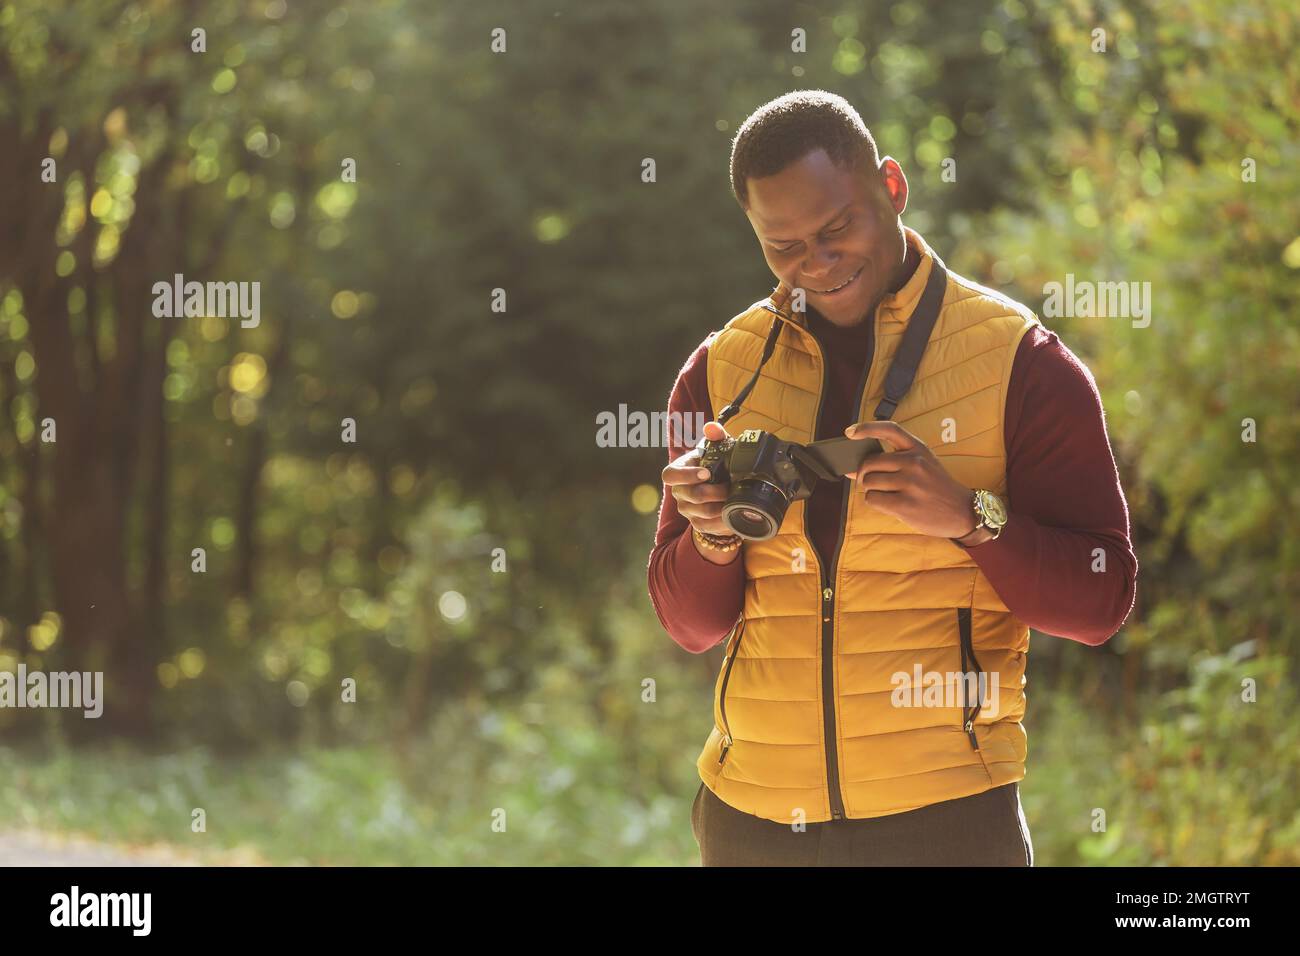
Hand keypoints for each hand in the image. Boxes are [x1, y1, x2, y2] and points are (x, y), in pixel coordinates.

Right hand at [661, 421, 739, 563]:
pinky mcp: (697, 524)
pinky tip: (734, 513)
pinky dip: (724, 520)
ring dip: (721, 506)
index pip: (670, 475)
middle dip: (714, 491)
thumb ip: (715, 436)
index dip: (686, 475)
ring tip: (735, 499)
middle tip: (730, 486)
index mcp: (678, 472)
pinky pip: (709, 527)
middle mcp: (679, 492)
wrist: (721, 487)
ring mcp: (687, 510)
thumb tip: (712, 427)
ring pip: (703, 513)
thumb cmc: (717, 465)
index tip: (706, 472)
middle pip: (692, 495)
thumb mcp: (717, 449)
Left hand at [841, 420, 979, 539]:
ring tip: (888, 495)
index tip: (850, 432)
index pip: (889, 429)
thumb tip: (850, 469)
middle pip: (868, 463)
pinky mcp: (905, 505)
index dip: (867, 428)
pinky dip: (875, 502)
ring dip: (871, 490)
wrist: (963, 511)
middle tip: (869, 482)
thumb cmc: (936, 488)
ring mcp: (910, 483)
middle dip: (863, 475)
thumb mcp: (922, 465)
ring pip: (868, 482)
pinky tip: (890, 504)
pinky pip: (872, 499)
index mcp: (918, 448)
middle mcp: (914, 462)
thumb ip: (892, 463)